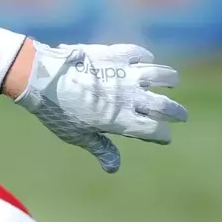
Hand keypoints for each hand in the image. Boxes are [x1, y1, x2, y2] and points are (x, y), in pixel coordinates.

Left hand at [15, 42, 187, 172]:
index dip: (162, 136)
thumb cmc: (56, 111)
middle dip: (177, 112)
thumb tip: (113, 168)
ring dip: (169, 80)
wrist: (40, 78)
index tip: (162, 137)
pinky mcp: (114, 54)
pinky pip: (139, 53)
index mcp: (121, 120)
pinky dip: (145, 57)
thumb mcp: (77, 135)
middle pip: (165, 106)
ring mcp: (124, 74)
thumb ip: (100, 148)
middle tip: (180, 115)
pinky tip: (146, 60)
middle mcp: (129, 97)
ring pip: (160, 75)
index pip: (155, 131)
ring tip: (171, 82)